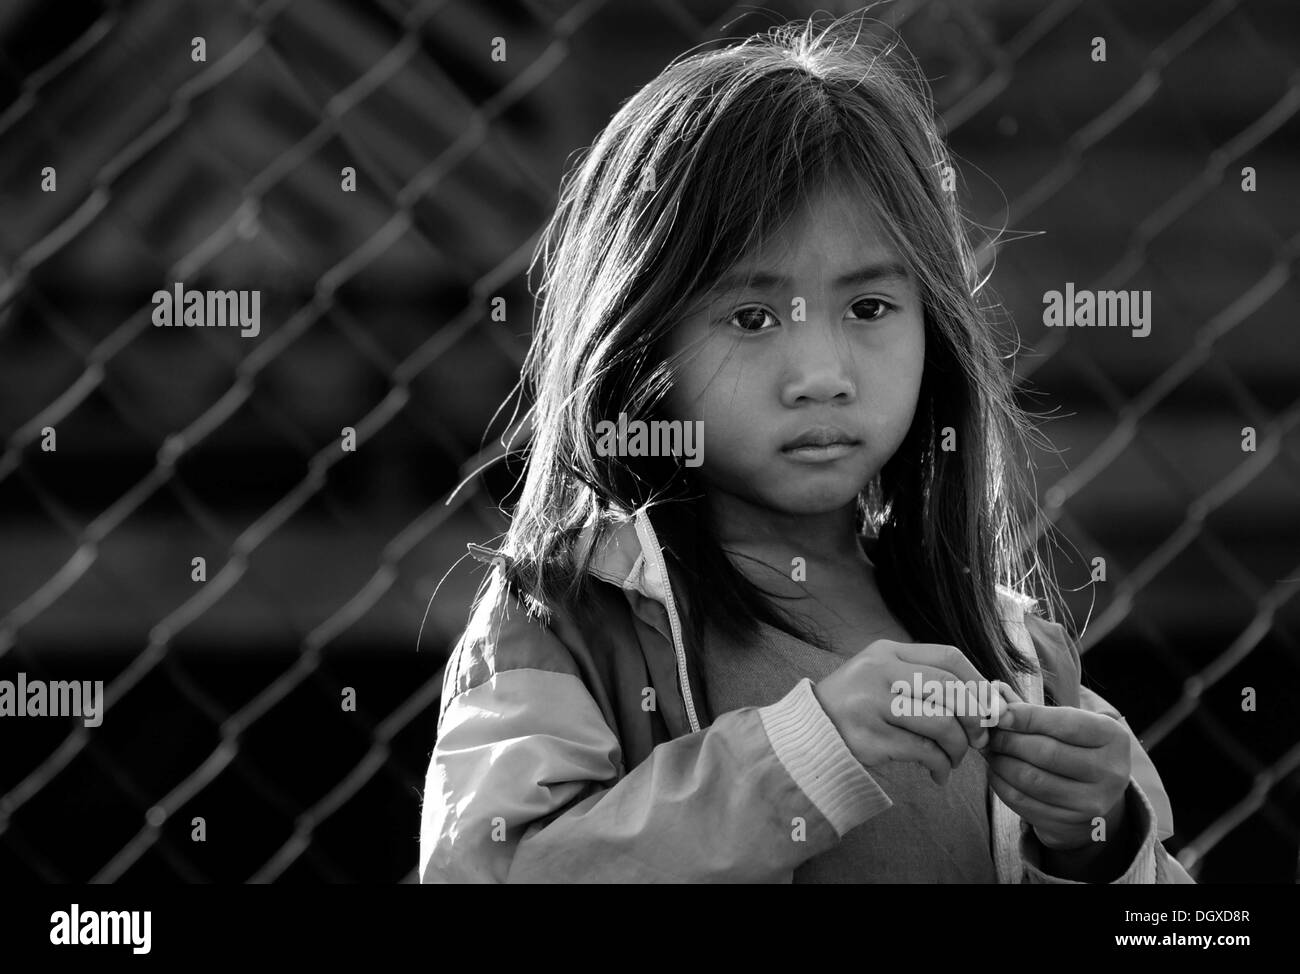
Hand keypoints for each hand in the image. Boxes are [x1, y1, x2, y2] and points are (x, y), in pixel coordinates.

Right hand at [813, 641, 1002, 785]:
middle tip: (979, 738)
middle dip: (975, 717)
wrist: (810, 730)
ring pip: (941, 723)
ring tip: (953, 760)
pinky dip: (939, 765)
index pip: (949, 657)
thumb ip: (923, 678)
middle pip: (950, 689)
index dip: (978, 683)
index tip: (989, 707)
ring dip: (958, 747)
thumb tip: (982, 701)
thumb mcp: (882, 674)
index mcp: (887, 652)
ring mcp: (872, 705)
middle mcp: (880, 673)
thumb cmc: (856, 703)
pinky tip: (937, 772)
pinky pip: (923, 751)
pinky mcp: (869, 739)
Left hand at [986, 702, 1130, 851]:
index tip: (1000, 714)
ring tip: (991, 751)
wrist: (1095, 795)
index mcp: (1113, 737)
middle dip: (1009, 740)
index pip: (1065, 724)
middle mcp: (1110, 772)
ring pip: (1031, 779)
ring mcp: (1092, 802)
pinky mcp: (1069, 823)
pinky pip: (1024, 802)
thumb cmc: (1076, 747)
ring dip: (1001, 763)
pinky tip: (996, 772)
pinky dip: (1001, 784)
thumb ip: (1037, 711)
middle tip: (990, 734)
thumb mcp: (1072, 724)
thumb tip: (996, 699)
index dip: (1027, 717)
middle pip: (1046, 753)